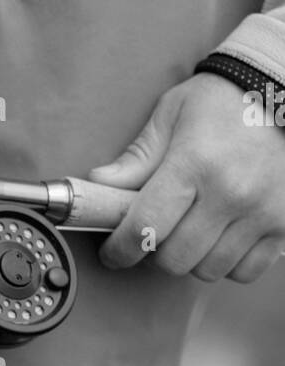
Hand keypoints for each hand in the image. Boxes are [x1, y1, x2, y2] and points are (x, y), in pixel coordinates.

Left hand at [89, 74, 284, 282]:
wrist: (282, 93)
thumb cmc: (224, 101)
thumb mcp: (171, 115)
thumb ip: (136, 157)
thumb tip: (99, 184)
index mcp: (194, 164)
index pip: (145, 227)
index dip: (120, 250)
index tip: (113, 254)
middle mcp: (231, 193)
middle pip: (175, 260)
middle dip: (153, 256)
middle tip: (150, 238)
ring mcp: (261, 213)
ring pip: (208, 271)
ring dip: (190, 260)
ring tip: (187, 233)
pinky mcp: (284, 225)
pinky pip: (244, 272)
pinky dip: (226, 264)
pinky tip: (219, 239)